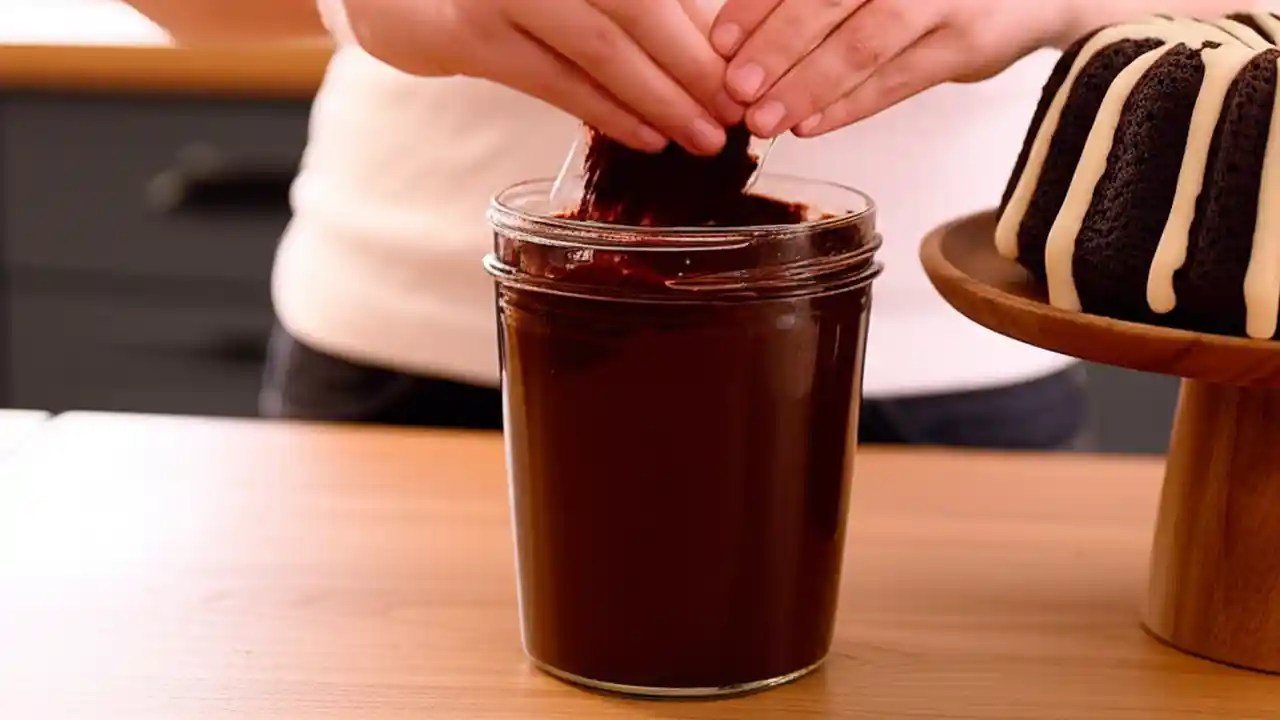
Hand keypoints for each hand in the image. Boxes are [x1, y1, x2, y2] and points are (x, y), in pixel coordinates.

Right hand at [340, 0, 742, 154]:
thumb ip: (642, 0)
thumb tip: (717, 44)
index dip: (706, 31)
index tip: (746, 76)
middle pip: (638, 8)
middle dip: (693, 68)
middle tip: (735, 116)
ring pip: (599, 48)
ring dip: (657, 98)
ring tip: (702, 137)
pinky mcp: (470, 33)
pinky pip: (553, 79)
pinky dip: (605, 110)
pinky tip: (647, 138)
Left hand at [708, 0, 1078, 138]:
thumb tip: (739, 34)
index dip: (758, 5)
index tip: (720, 42)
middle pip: (829, 2)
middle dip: (776, 50)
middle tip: (736, 88)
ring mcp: (944, 0)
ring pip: (863, 46)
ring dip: (807, 86)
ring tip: (765, 120)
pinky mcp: (966, 43)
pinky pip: (898, 80)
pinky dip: (850, 105)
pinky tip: (812, 124)